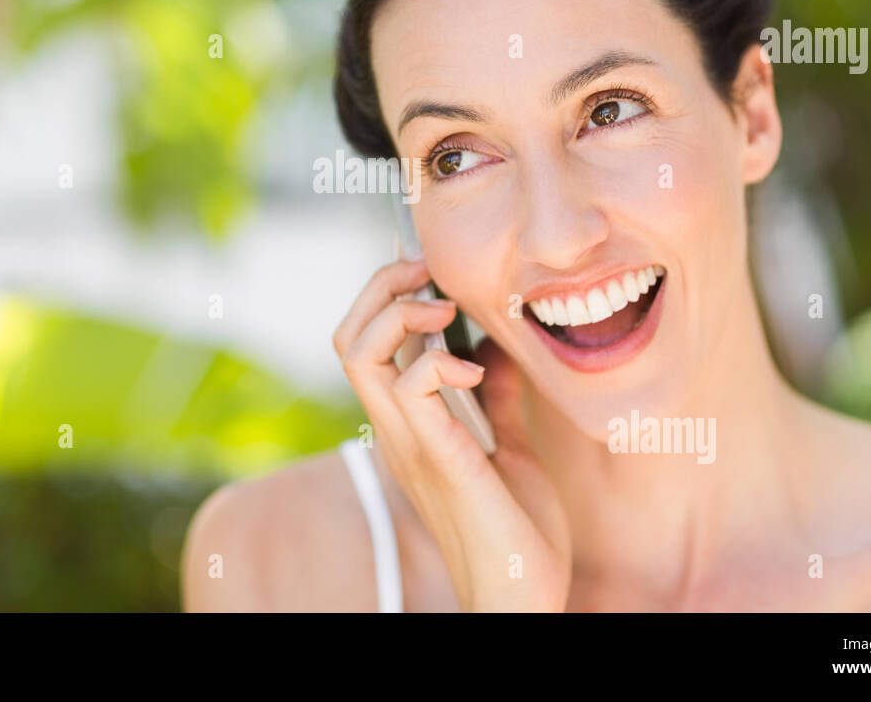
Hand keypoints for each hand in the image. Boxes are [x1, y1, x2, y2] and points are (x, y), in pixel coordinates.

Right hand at [332, 258, 571, 611]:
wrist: (523, 595)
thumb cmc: (517, 531)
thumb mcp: (511, 448)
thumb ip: (499, 401)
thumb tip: (498, 350)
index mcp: (406, 424)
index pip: (363, 343)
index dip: (386, 297)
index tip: (432, 277)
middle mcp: (395, 430)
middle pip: (347, 337)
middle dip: (381, 288)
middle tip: (427, 275)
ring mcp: (410, 444)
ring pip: (360, 354)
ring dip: (400, 314)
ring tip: (442, 311)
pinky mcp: (439, 457)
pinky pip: (412, 388)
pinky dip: (439, 362)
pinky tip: (475, 370)